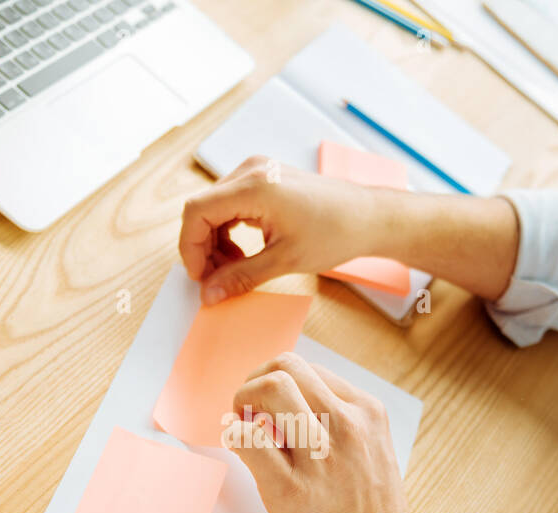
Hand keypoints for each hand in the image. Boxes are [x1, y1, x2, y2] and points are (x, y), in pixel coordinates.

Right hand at [179, 156, 380, 304]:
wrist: (367, 217)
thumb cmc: (335, 232)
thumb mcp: (285, 261)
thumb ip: (241, 277)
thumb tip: (209, 295)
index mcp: (254, 186)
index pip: (197, 212)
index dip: (191, 248)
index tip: (200, 277)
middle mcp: (251, 171)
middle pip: (203, 209)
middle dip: (203, 248)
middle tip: (216, 281)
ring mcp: (257, 172)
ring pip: (214, 209)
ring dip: (215, 242)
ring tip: (234, 269)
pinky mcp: (263, 179)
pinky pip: (230, 205)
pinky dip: (229, 232)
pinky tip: (243, 253)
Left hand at [222, 351, 418, 512]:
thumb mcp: (367, 452)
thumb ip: (334, 424)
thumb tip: (283, 406)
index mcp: (366, 412)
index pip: (310, 368)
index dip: (278, 378)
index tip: (266, 401)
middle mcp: (347, 426)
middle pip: (287, 367)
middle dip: (255, 380)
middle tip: (246, 406)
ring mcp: (321, 456)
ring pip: (272, 389)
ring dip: (243, 399)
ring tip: (241, 423)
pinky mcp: (292, 489)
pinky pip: (250, 439)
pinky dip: (234, 434)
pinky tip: (238, 447)